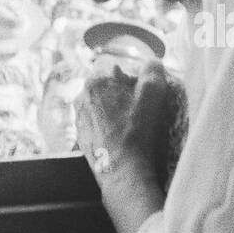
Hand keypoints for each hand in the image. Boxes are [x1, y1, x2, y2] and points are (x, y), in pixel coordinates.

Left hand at [75, 62, 186, 232]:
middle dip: (120, 92)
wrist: (122, 170)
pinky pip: (95, 123)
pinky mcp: (81, 137)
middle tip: (138, 108)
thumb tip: (152, 62)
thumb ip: (153, 70)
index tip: (140, 89)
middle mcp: (82, 96)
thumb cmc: (137, 130)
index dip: (128, 74)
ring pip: (99, 104)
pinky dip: (107, 126)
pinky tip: (122, 137)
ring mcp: (79, 118)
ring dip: (113, 109)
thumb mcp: (153, 94)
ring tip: (131, 125)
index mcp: (96, 80)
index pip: (111, 64)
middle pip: (104, 84)